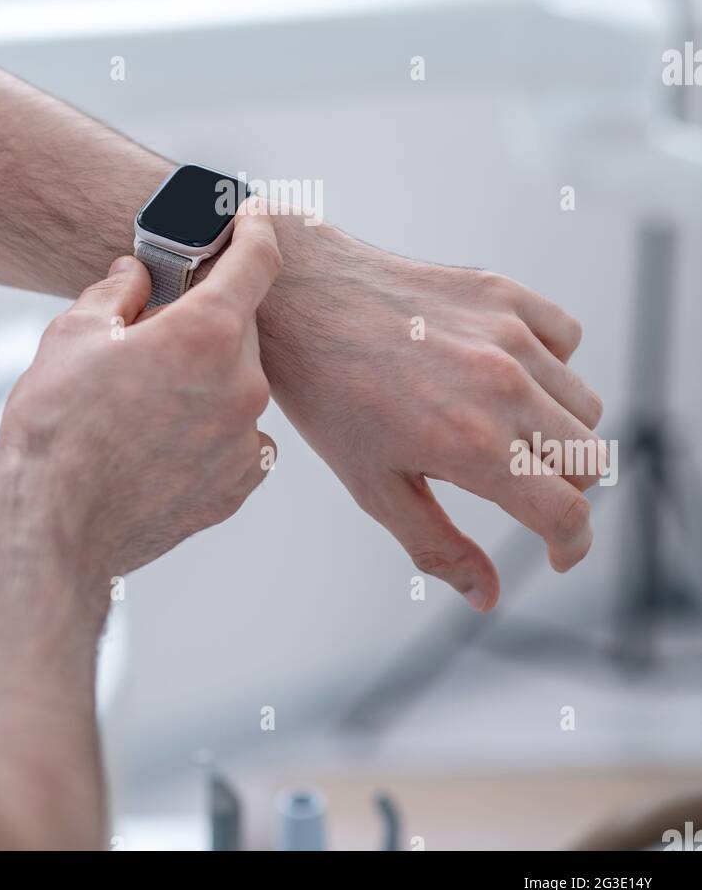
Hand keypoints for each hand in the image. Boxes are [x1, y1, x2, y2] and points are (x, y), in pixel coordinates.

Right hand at [0, 205, 280, 606]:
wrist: (54, 527)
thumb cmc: (57, 428)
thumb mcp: (74, 333)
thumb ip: (119, 292)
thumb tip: (138, 276)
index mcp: (207, 333)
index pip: (257, 261)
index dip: (255, 230)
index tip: (252, 217)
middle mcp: (243, 384)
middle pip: (239, 327)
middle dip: (201, 319)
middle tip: (150, 331)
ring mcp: (246, 438)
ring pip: (235, 382)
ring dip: (204, 377)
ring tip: (143, 399)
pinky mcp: (240, 483)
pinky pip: (237, 434)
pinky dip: (209, 426)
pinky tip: (160, 438)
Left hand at [260, 221, 603, 611]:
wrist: (300, 302)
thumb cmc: (328, 397)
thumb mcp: (373, 487)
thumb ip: (437, 546)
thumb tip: (488, 596)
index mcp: (473, 445)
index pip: (569, 513)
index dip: (573, 545)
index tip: (558, 552)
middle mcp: (504, 388)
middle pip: (590, 460)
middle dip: (565, 490)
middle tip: (521, 490)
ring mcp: (508, 334)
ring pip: (583, 404)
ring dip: (560, 430)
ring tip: (505, 430)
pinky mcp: (503, 293)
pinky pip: (566, 338)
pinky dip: (552, 363)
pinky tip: (506, 372)